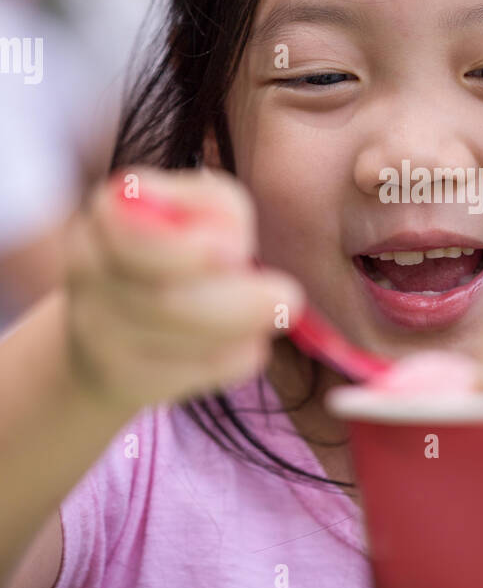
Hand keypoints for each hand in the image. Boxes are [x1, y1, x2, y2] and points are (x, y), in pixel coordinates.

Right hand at [63, 165, 302, 414]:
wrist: (119, 322)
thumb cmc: (181, 249)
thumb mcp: (204, 210)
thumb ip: (219, 211)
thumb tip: (231, 250)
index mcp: (113, 213)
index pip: (136, 233)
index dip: (185, 251)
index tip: (236, 254)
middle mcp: (88, 267)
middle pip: (162, 300)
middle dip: (233, 304)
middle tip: (289, 297)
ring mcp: (96, 328)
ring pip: (176, 341)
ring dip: (237, 329)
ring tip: (273, 317)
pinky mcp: (120, 377)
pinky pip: (184, 375)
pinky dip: (227, 362)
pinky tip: (249, 347)